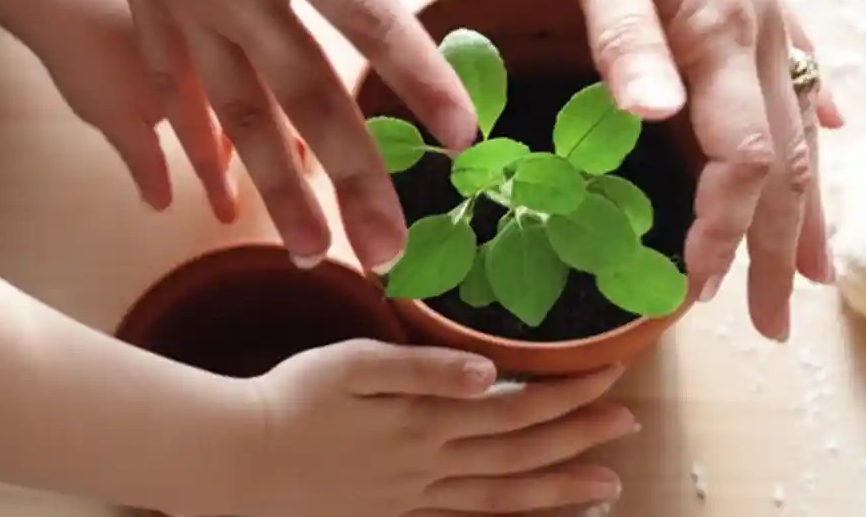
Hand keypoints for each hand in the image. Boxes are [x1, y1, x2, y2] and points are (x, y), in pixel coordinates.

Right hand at [0, 0, 481, 269]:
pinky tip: (228, 194)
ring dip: (277, 190)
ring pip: (238, 115)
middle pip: (303, 95)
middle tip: (387, 252)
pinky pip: (182, 92)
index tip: (463, 135)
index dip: (418, 80)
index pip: (370, 21)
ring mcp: (185, 5)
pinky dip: (208, 145)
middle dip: (349, 179)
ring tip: (312, 253)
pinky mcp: (150, 8)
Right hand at [241, 341, 630, 515]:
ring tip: (608, 485)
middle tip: (629, 424)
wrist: (236, 461)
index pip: (514, 408)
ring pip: (503, 496)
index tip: (609, 375)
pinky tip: (533, 514)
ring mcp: (414, 499)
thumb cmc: (290, 401)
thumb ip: (422, 368)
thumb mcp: (352, 365)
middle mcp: (430, 466)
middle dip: (579, 438)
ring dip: (560, 489)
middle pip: (521, 454)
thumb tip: (485, 370)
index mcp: (424, 422)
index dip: (565, 394)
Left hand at [537, 0, 844, 341]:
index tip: (692, 293)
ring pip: (797, 131)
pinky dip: (808, 126)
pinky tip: (829, 139)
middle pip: (783, 167)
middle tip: (776, 326)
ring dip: (803, 208)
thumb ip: (623, 31)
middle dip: (774, 253)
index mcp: (717, 29)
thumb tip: (654, 121)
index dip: (721, 234)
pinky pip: (795, 76)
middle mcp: (755, 31)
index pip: (737, 161)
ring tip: (813, 270)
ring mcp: (763, 12)